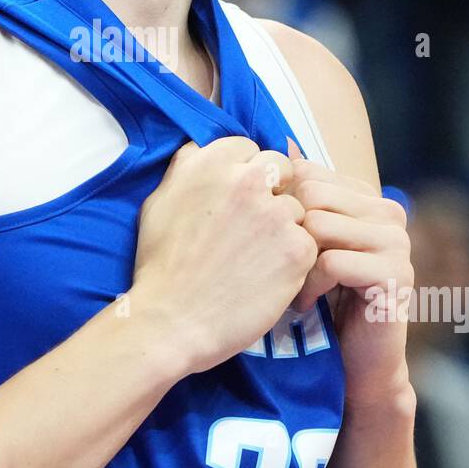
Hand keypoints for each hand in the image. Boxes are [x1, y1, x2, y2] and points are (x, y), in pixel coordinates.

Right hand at [132, 136, 317, 375]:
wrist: (172, 320)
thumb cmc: (161, 264)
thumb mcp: (160, 199)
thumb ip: (189, 167)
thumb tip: (207, 149)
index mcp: (211, 162)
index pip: (250, 148)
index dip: (246, 173)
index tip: (236, 199)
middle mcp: (247, 180)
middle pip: (281, 168)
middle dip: (272, 191)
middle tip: (254, 224)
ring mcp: (276, 213)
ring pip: (297, 207)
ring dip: (284, 226)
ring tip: (258, 256)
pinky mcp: (298, 248)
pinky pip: (308, 240)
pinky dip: (293, 257)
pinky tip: (268, 274)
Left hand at [284, 141, 413, 406]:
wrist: (356, 362)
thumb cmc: (321, 298)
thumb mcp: (307, 242)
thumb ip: (301, 198)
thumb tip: (281, 143)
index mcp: (369, 197)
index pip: (308, 172)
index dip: (281, 206)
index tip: (273, 241)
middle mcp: (389, 212)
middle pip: (311, 194)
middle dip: (287, 231)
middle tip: (281, 268)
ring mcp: (397, 242)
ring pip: (318, 224)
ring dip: (295, 261)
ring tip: (292, 286)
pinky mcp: (394, 274)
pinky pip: (331, 260)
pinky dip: (309, 284)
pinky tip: (306, 303)